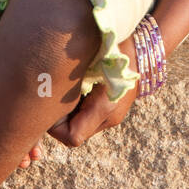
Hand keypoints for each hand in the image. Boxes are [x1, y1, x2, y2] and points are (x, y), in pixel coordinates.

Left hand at [47, 33, 139, 147]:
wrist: (143, 51)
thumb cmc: (112, 50)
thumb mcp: (90, 60)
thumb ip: (71, 78)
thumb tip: (44, 90)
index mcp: (105, 107)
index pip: (72, 137)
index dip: (55, 127)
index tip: (49, 104)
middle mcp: (110, 118)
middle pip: (73, 136)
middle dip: (58, 122)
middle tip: (52, 98)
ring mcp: (112, 117)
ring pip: (79, 128)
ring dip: (67, 115)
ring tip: (64, 91)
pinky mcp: (112, 112)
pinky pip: (87, 119)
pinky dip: (76, 109)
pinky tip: (75, 90)